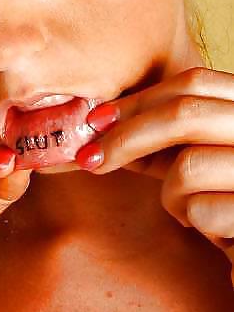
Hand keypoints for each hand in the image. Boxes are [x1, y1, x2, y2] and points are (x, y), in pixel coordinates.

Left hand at [75, 67, 233, 284]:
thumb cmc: (228, 199)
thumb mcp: (197, 158)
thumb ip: (160, 140)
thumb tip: (101, 126)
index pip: (194, 83)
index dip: (140, 99)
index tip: (97, 120)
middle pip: (185, 113)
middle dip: (127, 136)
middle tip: (91, 158)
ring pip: (189, 166)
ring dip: (171, 193)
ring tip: (186, 209)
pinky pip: (201, 210)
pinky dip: (192, 219)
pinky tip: (212, 228)